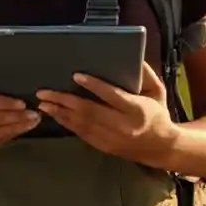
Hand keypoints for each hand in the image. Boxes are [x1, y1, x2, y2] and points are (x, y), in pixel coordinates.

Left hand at [36, 62, 177, 167]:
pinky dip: (67, 124)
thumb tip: (133, 57)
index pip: (111, 96)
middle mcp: (122, 126)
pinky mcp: (104, 147)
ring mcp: (111, 139)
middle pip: (89, 112)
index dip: (93, 85)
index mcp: (136, 110)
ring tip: (44, 104)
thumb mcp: (158, 92)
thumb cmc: (158, 115)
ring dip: (60, 113)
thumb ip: (146, 75)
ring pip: (81, 125)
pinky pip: (82, 134)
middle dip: (64, 101)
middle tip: (45, 93)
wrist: (162, 148)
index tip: (76, 75)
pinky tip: (56, 116)